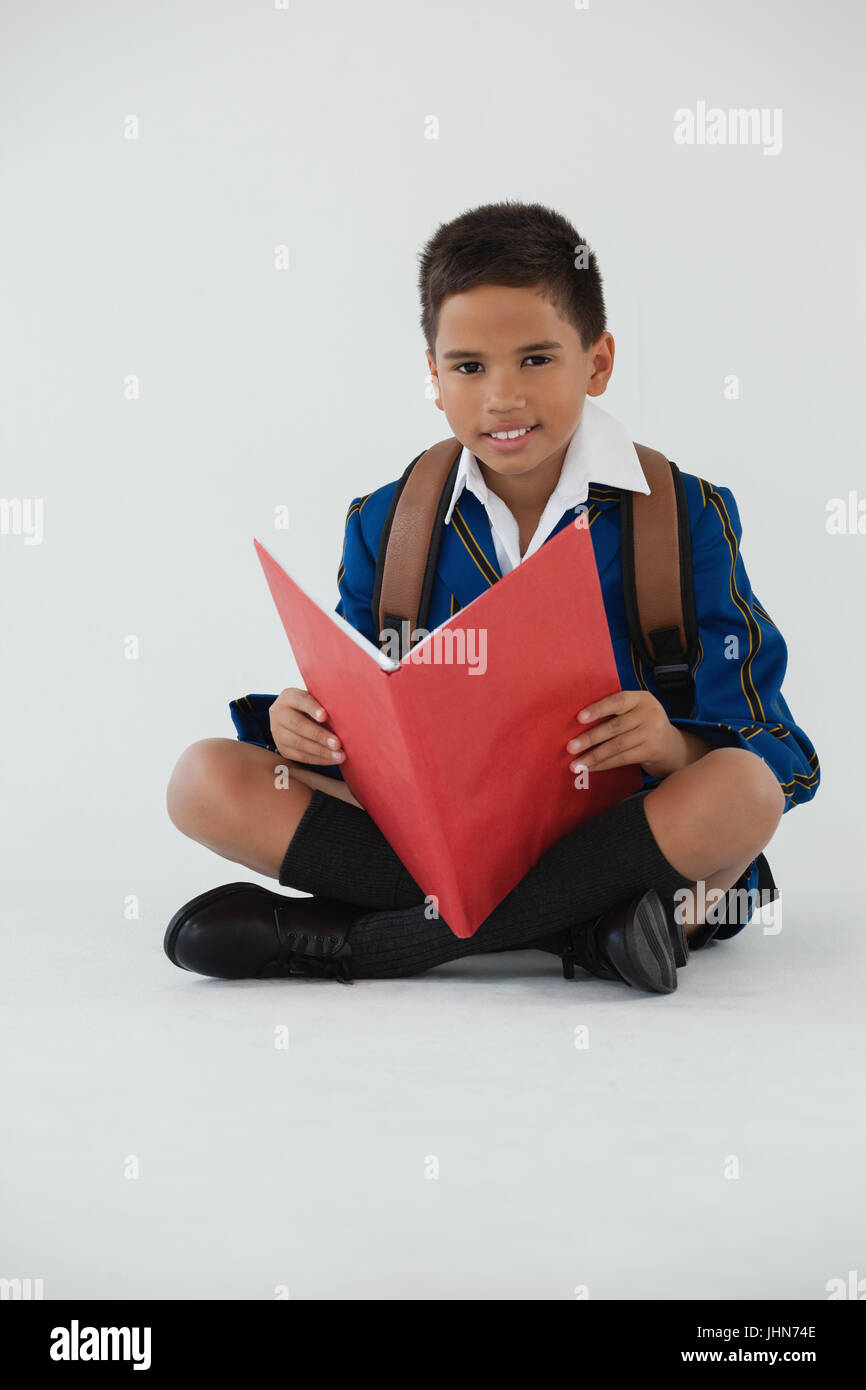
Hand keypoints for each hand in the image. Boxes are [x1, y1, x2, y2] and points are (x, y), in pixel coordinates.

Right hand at [269, 688, 345, 765]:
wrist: (291, 716)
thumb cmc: (311, 707)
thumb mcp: (315, 699)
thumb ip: (325, 704)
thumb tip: (347, 716)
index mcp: (288, 697)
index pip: (300, 700)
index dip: (312, 708)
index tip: (325, 716)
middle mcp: (279, 713)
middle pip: (297, 725)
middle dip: (319, 735)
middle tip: (337, 743)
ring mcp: (277, 732)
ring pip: (298, 743)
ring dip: (321, 751)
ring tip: (339, 755)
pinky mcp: (282, 748)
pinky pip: (300, 756)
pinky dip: (319, 759)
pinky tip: (332, 759)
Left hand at [565, 690, 688, 780]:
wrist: (671, 746)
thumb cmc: (642, 725)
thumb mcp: (635, 710)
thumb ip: (616, 711)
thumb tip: (578, 722)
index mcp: (642, 698)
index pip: (617, 701)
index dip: (598, 709)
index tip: (579, 718)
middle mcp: (650, 713)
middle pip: (614, 727)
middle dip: (590, 738)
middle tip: (570, 747)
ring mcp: (653, 733)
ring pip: (617, 745)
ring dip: (594, 756)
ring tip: (576, 763)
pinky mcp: (652, 751)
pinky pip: (622, 758)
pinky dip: (604, 764)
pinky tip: (591, 768)